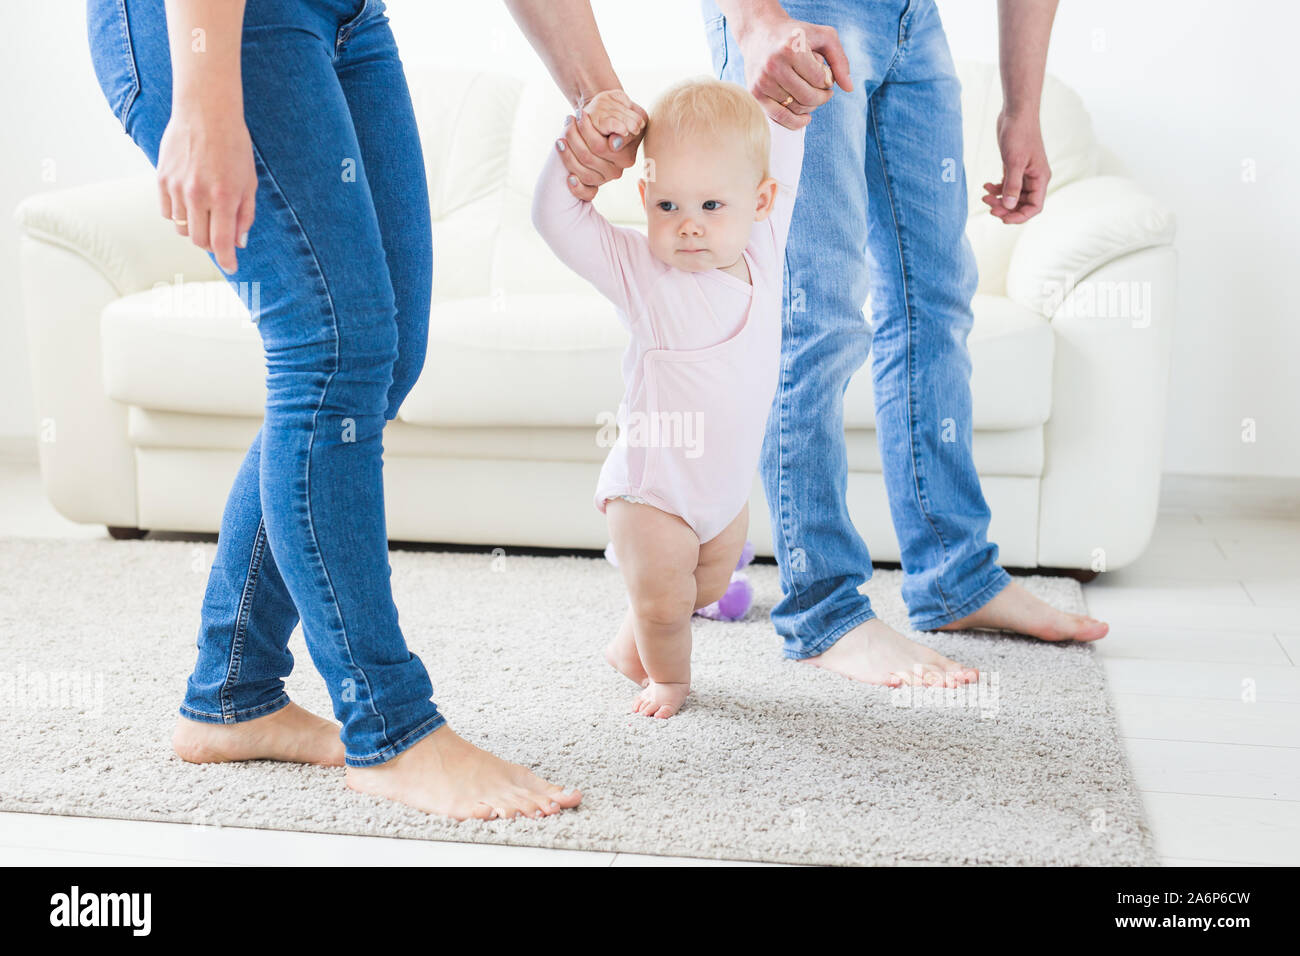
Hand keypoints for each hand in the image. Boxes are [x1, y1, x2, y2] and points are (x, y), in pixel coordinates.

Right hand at [156, 107, 257, 273]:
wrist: (205, 114)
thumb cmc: (234, 147)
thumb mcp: (249, 182)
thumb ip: (245, 215)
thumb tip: (239, 243)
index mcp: (224, 198)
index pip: (222, 243)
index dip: (226, 260)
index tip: (231, 268)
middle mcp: (198, 196)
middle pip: (200, 241)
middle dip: (212, 245)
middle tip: (220, 237)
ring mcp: (177, 188)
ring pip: (183, 228)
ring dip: (196, 228)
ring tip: (206, 211)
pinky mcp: (161, 179)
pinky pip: (168, 212)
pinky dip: (180, 215)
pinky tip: (190, 201)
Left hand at [556, 89, 646, 200]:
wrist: (608, 120)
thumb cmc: (616, 113)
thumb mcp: (625, 112)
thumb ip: (625, 123)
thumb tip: (613, 143)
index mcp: (626, 155)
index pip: (601, 147)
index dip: (587, 130)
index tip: (580, 115)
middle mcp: (617, 169)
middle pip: (588, 157)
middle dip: (574, 136)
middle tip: (568, 120)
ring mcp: (606, 178)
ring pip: (583, 171)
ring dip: (567, 154)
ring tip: (561, 136)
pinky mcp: (595, 185)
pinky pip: (587, 193)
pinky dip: (577, 187)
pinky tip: (569, 177)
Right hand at [733, 14, 851, 128]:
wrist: (759, 31)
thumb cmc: (796, 34)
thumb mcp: (823, 37)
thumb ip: (840, 60)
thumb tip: (849, 88)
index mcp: (791, 48)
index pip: (820, 79)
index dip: (828, 81)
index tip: (826, 75)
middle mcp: (774, 65)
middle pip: (809, 97)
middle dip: (822, 97)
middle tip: (824, 92)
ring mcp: (762, 80)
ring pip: (796, 108)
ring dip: (810, 106)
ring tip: (811, 94)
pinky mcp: (755, 92)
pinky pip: (779, 117)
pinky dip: (796, 122)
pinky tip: (806, 118)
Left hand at [981, 109, 1050, 223]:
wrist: (1016, 113)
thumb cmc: (1019, 134)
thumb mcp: (1014, 162)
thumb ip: (1012, 185)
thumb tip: (1008, 206)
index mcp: (1040, 178)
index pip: (1034, 207)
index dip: (1020, 216)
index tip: (1003, 218)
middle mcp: (1034, 178)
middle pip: (1022, 204)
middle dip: (1005, 208)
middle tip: (988, 207)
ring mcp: (1024, 173)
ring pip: (1012, 196)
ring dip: (998, 200)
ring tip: (984, 197)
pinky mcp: (1014, 167)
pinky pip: (1006, 185)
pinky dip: (996, 189)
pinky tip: (985, 186)